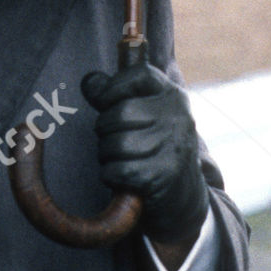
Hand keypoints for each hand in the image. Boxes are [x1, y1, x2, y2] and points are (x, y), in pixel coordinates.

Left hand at [81, 63, 208, 244]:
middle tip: (116, 142)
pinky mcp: (163, 176)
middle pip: (119, 113)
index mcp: (173, 96)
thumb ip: (113, 95)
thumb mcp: (141, 115)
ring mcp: (174, 147)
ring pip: (115, 143)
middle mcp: (179, 117)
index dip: (114, 86)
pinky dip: (111, 176)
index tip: (106, 102)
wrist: (182, 197)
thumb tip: (89, 81)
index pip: (140, 74)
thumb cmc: (151, 149)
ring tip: (122, 159)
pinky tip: (124, 177)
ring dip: (107, 155)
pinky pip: (116, 170)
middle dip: (105, 130)